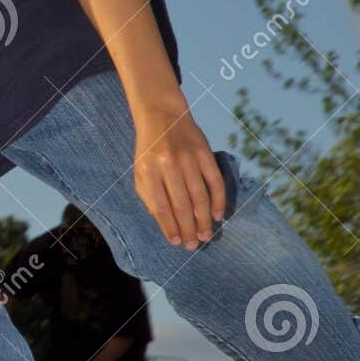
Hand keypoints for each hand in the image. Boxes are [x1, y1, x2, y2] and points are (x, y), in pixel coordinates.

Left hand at [133, 95, 225, 249]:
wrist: (162, 115)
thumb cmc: (149, 150)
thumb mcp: (141, 172)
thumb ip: (149, 197)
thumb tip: (166, 224)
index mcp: (148, 171)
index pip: (161, 207)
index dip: (169, 227)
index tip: (176, 242)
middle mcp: (168, 164)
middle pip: (181, 205)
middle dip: (188, 229)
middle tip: (193, 246)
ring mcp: (188, 158)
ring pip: (199, 196)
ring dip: (204, 220)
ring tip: (205, 236)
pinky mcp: (204, 152)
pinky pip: (214, 181)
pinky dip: (218, 200)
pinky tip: (218, 215)